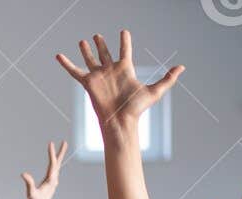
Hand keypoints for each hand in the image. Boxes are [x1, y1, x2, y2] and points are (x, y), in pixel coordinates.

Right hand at [21, 141, 69, 198]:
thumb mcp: (31, 194)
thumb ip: (29, 184)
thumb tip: (23, 174)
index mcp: (50, 181)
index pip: (52, 164)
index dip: (51, 154)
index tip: (50, 143)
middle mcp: (53, 179)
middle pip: (58, 163)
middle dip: (61, 152)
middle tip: (64, 142)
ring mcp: (53, 180)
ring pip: (57, 165)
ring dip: (59, 156)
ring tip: (61, 147)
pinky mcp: (50, 182)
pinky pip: (54, 169)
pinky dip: (55, 163)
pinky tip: (55, 162)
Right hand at [57, 31, 182, 130]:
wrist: (120, 121)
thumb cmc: (136, 109)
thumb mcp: (155, 91)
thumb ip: (168, 78)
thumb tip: (182, 67)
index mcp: (125, 69)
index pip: (125, 50)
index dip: (125, 41)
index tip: (124, 32)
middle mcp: (111, 71)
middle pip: (105, 53)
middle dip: (101, 44)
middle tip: (97, 35)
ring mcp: (98, 76)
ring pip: (91, 59)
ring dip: (87, 50)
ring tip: (83, 41)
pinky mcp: (88, 83)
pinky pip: (74, 71)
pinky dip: (66, 64)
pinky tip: (59, 56)